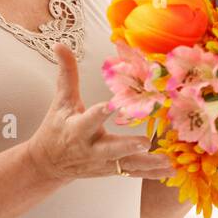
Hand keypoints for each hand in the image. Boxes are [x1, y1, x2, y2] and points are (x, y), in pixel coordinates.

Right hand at [26, 44, 174, 181]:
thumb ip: (67, 73)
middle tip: (145, 142)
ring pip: (126, 164)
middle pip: (110, 149)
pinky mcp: (111, 170)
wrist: (47, 164)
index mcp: (78, 129)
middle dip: (127, 146)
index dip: (99, 113)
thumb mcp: (60, 101)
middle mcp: (91, 148)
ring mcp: (102, 163)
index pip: (89, 119)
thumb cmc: (56, 129)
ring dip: (147, 163)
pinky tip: (170, 171)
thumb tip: (60, 45)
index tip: (111, 106)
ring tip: (167, 162)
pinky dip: (151, 173)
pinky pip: (133, 173)